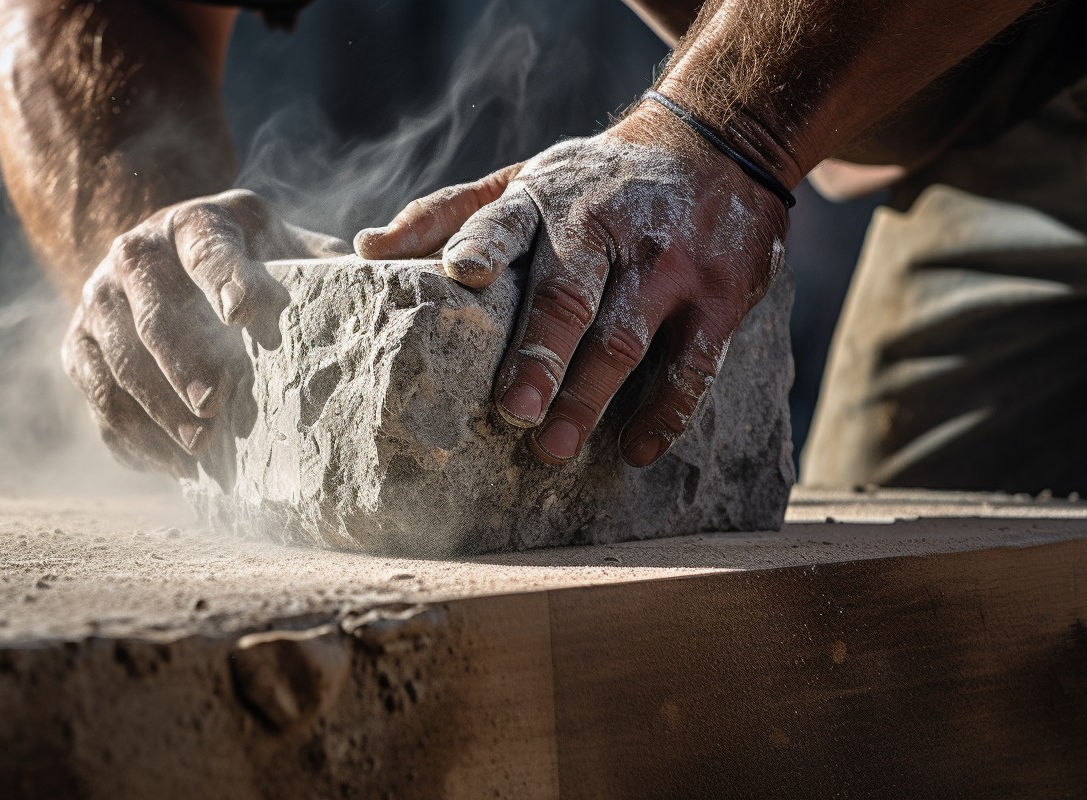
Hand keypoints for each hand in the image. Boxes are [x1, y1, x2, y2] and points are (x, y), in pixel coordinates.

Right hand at [64, 189, 350, 476]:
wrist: (163, 262)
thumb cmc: (250, 264)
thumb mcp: (287, 247)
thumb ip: (331, 265)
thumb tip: (410, 277)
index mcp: (197, 222)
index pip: (207, 246)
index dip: (225, 276)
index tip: (246, 312)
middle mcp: (136, 252)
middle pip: (149, 308)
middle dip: (182, 358)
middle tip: (215, 403)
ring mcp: (97, 299)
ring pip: (113, 357)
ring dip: (156, 407)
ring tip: (201, 447)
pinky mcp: (75, 345)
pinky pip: (95, 397)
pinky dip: (134, 436)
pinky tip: (176, 464)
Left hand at [356, 103, 787, 466]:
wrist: (720, 147)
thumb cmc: (596, 181)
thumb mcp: (526, 179)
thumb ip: (452, 214)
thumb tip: (366, 248)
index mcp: (546, 200)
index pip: (508, 221)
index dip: (483, 243)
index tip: (461, 272)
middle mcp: (606, 229)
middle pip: (569, 295)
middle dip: (540, 354)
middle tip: (511, 410)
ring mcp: (667, 264)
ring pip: (625, 338)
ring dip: (590, 397)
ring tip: (553, 447)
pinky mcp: (718, 296)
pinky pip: (693, 363)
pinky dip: (667, 410)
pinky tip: (638, 449)